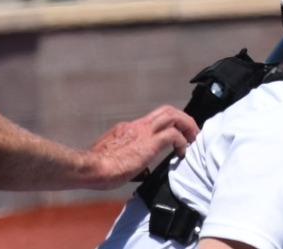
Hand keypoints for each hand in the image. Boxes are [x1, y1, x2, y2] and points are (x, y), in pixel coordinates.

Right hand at [83, 104, 198, 187]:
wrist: (89, 169)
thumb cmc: (96, 170)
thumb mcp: (115, 161)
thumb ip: (130, 161)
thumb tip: (141, 172)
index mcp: (126, 129)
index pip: (152, 121)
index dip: (167, 126)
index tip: (176, 136)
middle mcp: (136, 126)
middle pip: (166, 111)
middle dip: (183, 119)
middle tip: (192, 133)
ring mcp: (142, 132)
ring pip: (173, 116)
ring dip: (187, 125)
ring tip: (193, 139)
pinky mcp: (149, 143)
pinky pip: (173, 135)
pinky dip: (182, 142)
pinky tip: (182, 153)